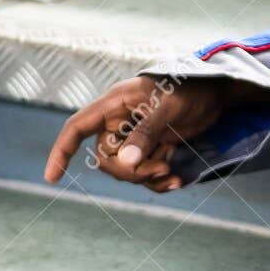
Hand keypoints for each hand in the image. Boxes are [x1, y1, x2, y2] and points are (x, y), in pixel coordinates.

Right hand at [43, 75, 228, 192]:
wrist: (217, 93)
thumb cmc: (190, 89)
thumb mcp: (167, 108)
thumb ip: (146, 133)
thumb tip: (124, 162)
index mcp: (114, 104)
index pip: (77, 128)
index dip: (61, 151)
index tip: (51, 177)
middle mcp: (119, 122)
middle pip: (104, 158)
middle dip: (129, 170)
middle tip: (160, 167)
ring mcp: (134, 137)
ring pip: (124, 169)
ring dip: (146, 176)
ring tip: (171, 170)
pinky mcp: (151, 149)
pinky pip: (143, 174)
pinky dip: (157, 181)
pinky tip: (176, 181)